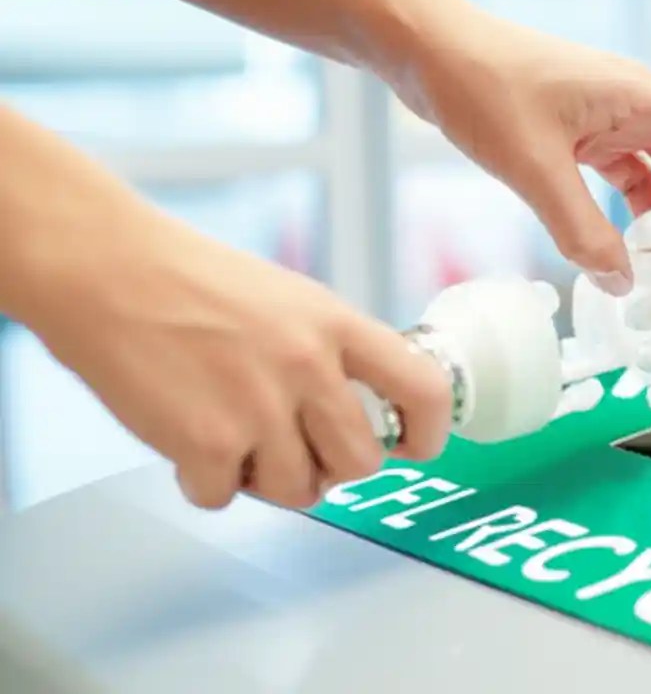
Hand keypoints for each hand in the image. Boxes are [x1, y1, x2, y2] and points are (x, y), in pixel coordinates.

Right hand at [27, 214, 451, 510]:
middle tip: (299, 449)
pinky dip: (204, 481)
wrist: (104, 268)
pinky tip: (187, 440)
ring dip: (268, 479)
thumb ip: (331, 352)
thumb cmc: (190, 281)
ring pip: (300, 491)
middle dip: (333, 468)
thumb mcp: (288, 300)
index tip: (413, 446)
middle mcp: (309, 366)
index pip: (425, 388)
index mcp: (336, 324)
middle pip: (362, 462)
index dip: (430, 432)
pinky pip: (226, 497)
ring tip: (236, 438)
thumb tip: (356, 413)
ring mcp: (260, 407)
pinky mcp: (208, 443)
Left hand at [384, 0, 650, 295]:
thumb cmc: (479, 86)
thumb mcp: (531, 168)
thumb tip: (622, 282)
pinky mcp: (586, 136)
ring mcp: (615, 120)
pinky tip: (632, 254)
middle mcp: (640, 106)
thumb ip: (580, 230)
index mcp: (644, 99)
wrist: (428, 52)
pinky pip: (634, 179)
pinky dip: (641, 218)